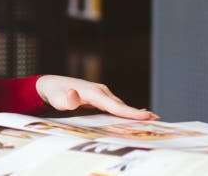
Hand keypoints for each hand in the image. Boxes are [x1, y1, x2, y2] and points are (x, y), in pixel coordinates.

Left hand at [35, 75, 158, 120]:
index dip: (130, 112)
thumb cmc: (55, 93)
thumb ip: (67, 99)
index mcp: (94, 92)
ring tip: (152, 121)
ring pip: (120, 106)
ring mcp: (101, 94)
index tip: (147, 116)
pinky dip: (126, 112)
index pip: (115, 105)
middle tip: (157, 121)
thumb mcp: (58, 98)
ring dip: (134, 113)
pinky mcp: (100, 99)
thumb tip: (74, 95)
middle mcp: (100, 92)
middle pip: (121, 106)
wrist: (51, 85)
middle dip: (138, 114)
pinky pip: (116, 107)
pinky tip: (136, 116)